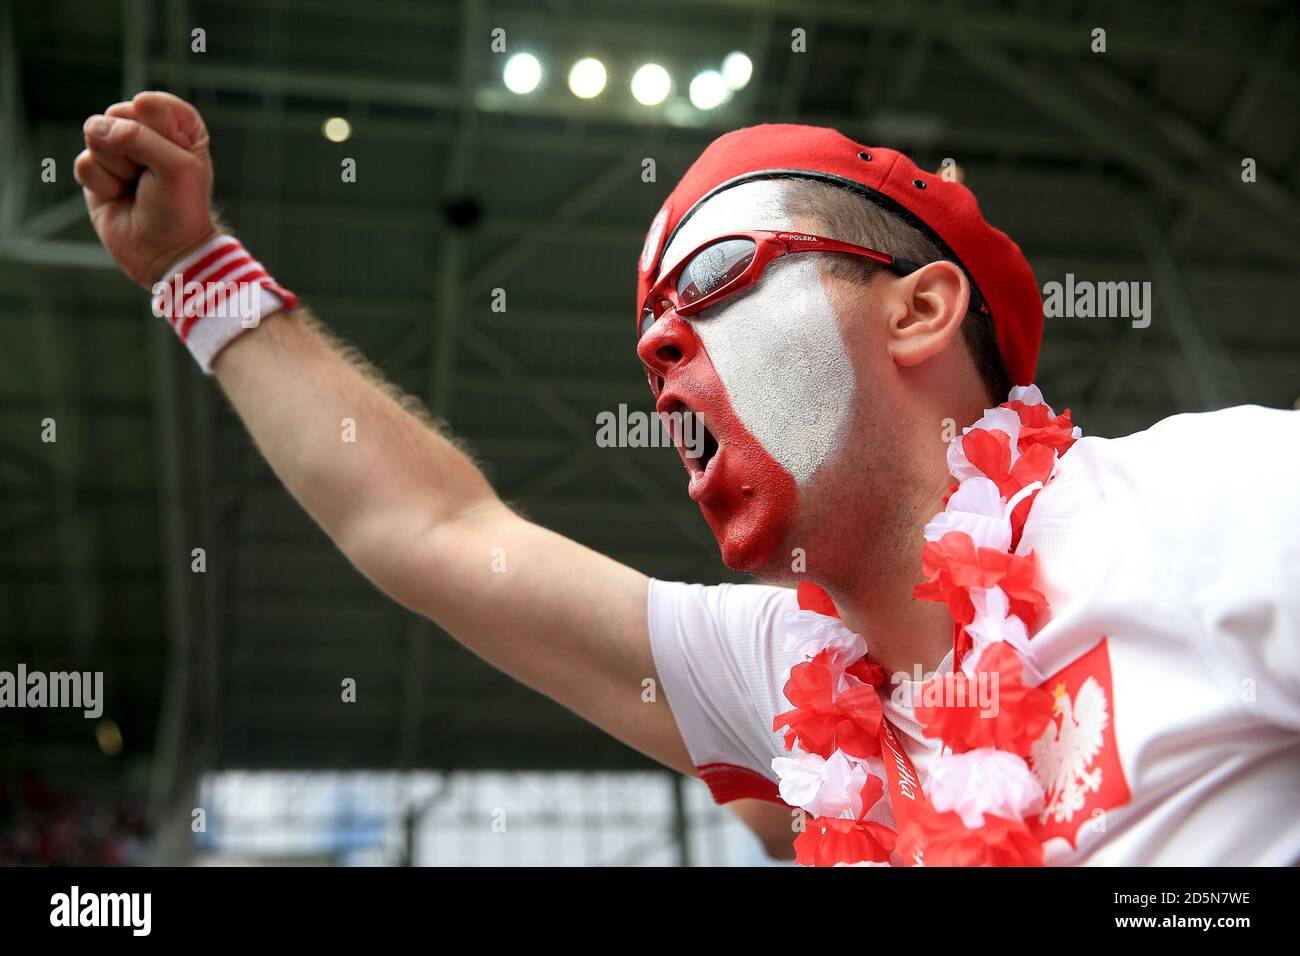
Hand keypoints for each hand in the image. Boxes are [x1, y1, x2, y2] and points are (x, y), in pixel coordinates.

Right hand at [75, 91, 217, 287]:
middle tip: (152, 176)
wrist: (166, 253)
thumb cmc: (181, 209)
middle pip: (118, 114)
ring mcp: (119, 151)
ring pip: (95, 134)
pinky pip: (84, 163)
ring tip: (136, 186)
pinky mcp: (97, 172)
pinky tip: (119, 197)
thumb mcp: (177, 168)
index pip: (152, 103)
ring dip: (117, 167)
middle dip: (133, 148)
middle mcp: (147, 133)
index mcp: (179, 126)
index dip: (157, 129)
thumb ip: (140, 138)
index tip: (174, 153)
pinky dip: (102, 184)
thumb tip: (96, 127)